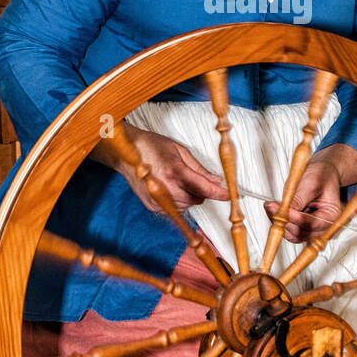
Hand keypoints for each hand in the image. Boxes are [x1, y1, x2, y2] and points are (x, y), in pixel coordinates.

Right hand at [95, 124, 229, 212]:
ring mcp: (158, 200)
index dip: (219, 193)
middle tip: (192, 176)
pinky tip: (171, 187)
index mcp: (174, 172)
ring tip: (178, 179)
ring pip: (188, 206)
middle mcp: (166, 188)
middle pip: (197, 199)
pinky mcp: (153, 207)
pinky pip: (176, 209)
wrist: (125, 154)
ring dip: (190, 195)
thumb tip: (216, 180)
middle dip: (201, 190)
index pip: (204, 188)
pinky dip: (179, 200)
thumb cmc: (151, 147)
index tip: (231, 196)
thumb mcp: (179, 151)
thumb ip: (199, 169)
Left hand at [264, 155, 343, 243]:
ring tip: (271, 207)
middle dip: (285, 221)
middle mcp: (323, 226)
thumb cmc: (321, 176)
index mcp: (332, 216)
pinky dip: (279, 222)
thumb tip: (285, 212)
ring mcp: (311, 228)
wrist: (321, 173)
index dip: (295, 218)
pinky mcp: (301, 226)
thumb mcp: (311, 183)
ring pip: (292, 235)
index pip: (312, 224)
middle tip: (272, 207)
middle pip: (301, 233)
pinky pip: (288, 230)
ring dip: (279, 223)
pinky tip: (274, 210)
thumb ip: (299, 199)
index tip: (282, 209)